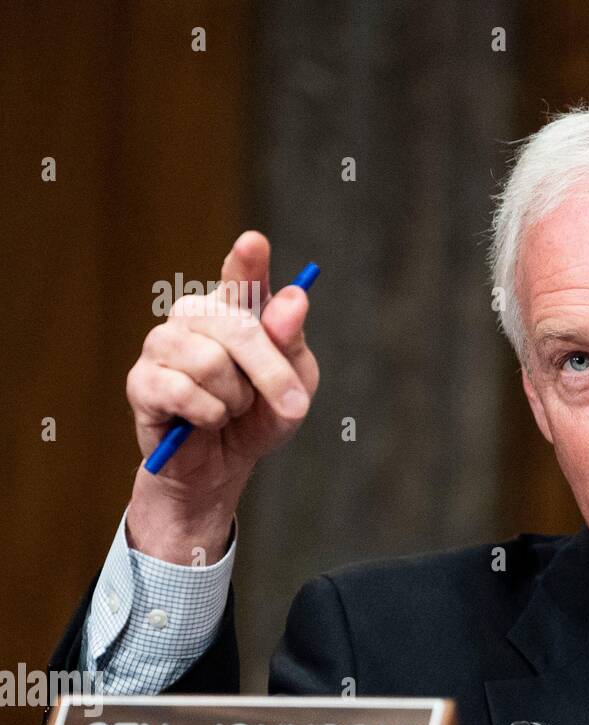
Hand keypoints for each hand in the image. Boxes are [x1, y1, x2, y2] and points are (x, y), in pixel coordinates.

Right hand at [124, 231, 318, 562]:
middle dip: (272, 373)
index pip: (242, 277)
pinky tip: (206, 420)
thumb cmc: (259, 415)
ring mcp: (163, 344)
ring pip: (211, 362)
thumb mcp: (294, 384)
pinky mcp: (141, 380)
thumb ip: (291, 343)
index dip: (247, 262)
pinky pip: (184, 392)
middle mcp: (196, 315)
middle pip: (239, 328)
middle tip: (293, 405)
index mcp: (237, 308)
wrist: (224, 464)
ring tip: (230, 408)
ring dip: (235, 399)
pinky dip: (209, 415)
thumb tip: (292, 299)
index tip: (254, 243)